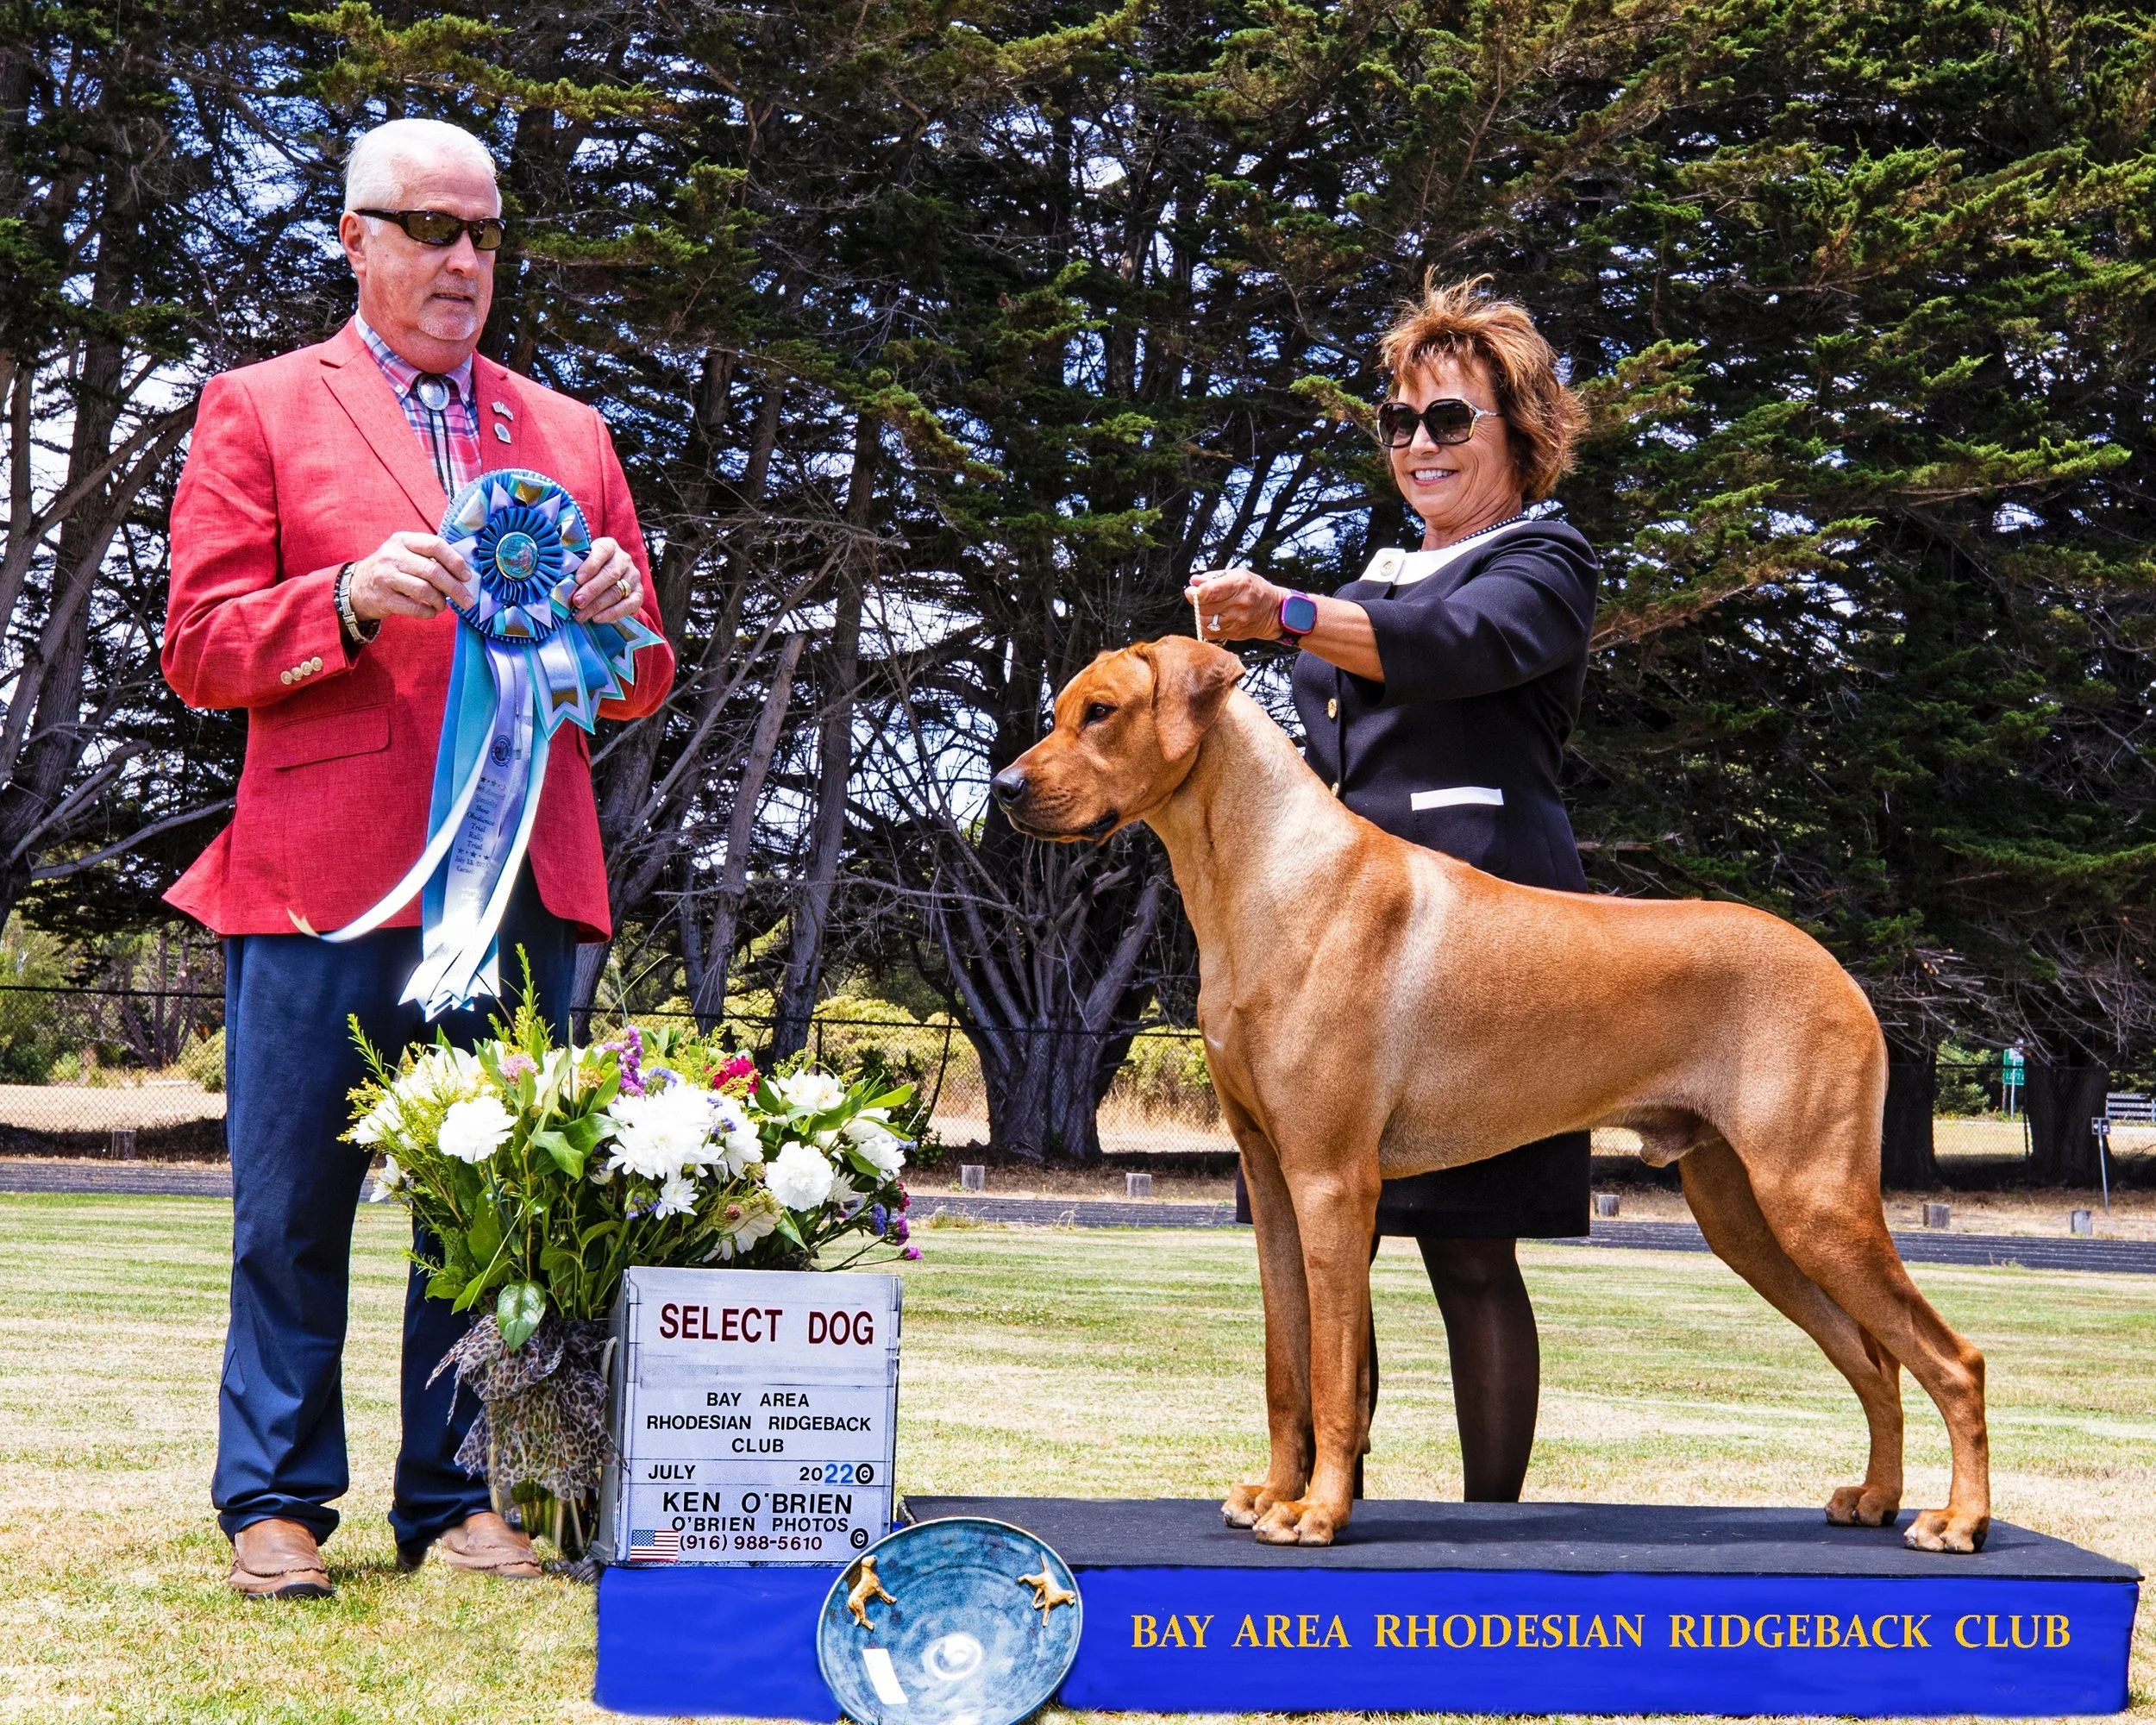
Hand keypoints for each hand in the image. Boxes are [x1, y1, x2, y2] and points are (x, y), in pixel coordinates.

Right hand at [347, 531, 475, 621]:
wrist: (357, 586)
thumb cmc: (392, 569)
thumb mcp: (406, 553)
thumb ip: (430, 558)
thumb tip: (464, 574)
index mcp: (403, 540)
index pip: (434, 545)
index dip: (455, 561)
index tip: (467, 576)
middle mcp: (392, 556)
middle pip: (432, 571)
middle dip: (455, 588)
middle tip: (467, 600)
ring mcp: (386, 577)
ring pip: (425, 590)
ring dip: (441, 601)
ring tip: (443, 605)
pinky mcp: (383, 598)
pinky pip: (414, 608)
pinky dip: (429, 612)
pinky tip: (431, 611)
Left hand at [571, 537, 644, 624]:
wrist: (606, 581)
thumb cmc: (586, 570)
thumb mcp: (579, 561)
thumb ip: (571, 564)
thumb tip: (556, 576)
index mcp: (608, 546)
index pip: (602, 552)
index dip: (590, 565)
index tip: (577, 579)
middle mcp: (624, 559)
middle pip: (610, 574)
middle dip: (592, 590)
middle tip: (576, 602)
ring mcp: (633, 577)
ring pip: (617, 591)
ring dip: (597, 605)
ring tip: (580, 616)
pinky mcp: (638, 594)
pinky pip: (629, 605)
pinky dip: (613, 613)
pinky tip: (597, 619)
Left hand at [1185, 565, 1285, 642]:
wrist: (1274, 611)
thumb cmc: (1253, 588)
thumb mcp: (1237, 575)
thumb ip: (1213, 577)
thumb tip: (1193, 581)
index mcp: (1239, 585)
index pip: (1210, 592)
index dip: (1196, 592)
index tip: (1191, 590)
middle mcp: (1238, 604)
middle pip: (1205, 607)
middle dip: (1197, 602)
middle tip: (1198, 596)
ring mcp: (1237, 621)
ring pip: (1205, 621)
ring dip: (1201, 614)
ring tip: (1207, 607)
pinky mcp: (1234, 633)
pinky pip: (1210, 633)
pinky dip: (1206, 626)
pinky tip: (1212, 618)